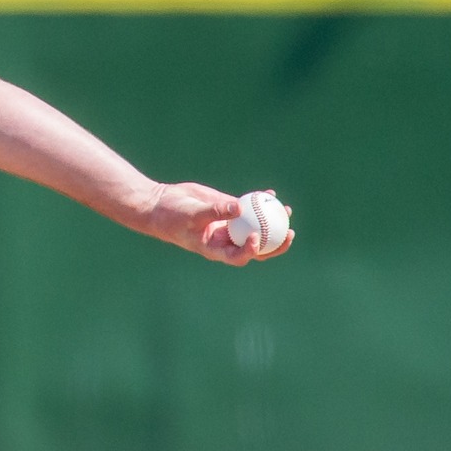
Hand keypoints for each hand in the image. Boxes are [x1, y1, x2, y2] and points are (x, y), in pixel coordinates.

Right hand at [142, 182, 293, 264]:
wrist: (161, 204)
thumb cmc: (171, 215)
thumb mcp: (191, 214)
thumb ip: (214, 211)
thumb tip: (240, 207)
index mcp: (216, 249)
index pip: (239, 257)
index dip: (252, 251)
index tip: (256, 237)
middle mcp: (227, 240)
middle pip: (257, 248)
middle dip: (276, 243)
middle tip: (289, 232)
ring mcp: (230, 226)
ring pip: (257, 227)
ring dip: (274, 221)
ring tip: (286, 209)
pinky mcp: (230, 211)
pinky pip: (250, 208)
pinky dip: (260, 201)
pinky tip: (270, 193)